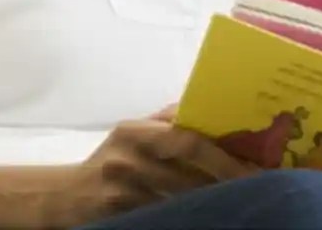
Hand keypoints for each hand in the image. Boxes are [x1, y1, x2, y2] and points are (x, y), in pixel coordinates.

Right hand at [68, 109, 254, 221]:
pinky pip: (163, 215)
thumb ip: (167, 120)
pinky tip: (210, 215)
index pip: (188, 135)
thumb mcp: (133, 134)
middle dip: (227, 174)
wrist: (64, 196)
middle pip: (190, 163)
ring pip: (182, 194)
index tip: (254, 160)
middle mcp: (128, 154)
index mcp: (136, 130)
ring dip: (215, 197)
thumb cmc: (111, 159)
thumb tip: (211, 106)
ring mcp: (122, 186)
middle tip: (257, 182)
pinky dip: (189, 215)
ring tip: (244, 199)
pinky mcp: (118, 212)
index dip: (224, 150)